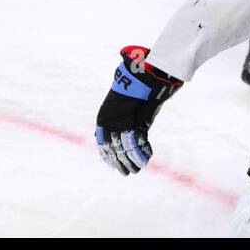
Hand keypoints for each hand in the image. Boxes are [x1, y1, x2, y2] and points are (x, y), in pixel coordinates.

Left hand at [95, 46, 182, 175]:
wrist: (140, 76)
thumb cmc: (133, 89)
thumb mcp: (122, 107)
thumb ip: (120, 121)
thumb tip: (121, 136)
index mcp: (103, 120)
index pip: (102, 144)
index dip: (108, 157)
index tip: (113, 166)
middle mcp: (109, 124)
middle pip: (114, 149)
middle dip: (121, 163)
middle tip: (127, 172)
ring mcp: (121, 124)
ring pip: (125, 149)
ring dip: (132, 161)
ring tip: (137, 169)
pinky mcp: (135, 123)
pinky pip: (138, 143)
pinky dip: (142, 152)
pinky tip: (146, 159)